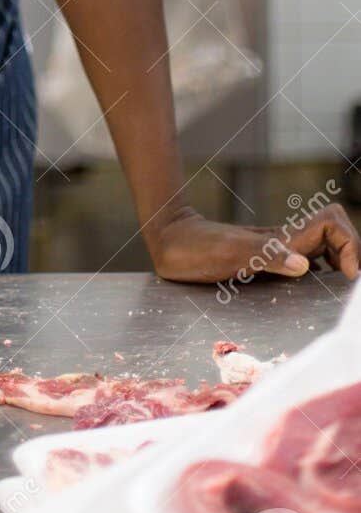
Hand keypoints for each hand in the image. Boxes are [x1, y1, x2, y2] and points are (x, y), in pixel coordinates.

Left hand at [145, 203, 360, 285]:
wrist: (169, 239)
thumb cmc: (195, 247)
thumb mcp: (229, 253)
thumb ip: (266, 256)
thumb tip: (305, 265)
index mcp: (280, 238)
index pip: (330, 223)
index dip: (349, 243)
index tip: (348, 274)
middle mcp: (283, 241)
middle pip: (332, 231)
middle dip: (350, 251)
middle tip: (348, 283)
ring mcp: (275, 249)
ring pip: (321, 245)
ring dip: (336, 260)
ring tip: (337, 289)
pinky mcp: (264, 259)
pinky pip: (302, 259)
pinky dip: (317, 269)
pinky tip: (309, 290)